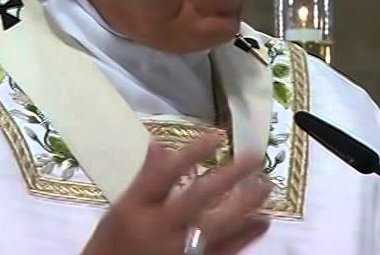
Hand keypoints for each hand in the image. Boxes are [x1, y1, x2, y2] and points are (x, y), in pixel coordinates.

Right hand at [81, 133, 272, 254]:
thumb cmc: (113, 245)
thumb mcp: (120, 209)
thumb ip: (144, 178)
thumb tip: (160, 143)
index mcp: (139, 210)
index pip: (166, 175)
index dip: (193, 153)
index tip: (218, 135)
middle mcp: (163, 229)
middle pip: (199, 198)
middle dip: (229, 176)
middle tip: (256, 157)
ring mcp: (182, 250)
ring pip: (218, 225)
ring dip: (245, 205)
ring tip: (266, 185)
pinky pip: (225, 250)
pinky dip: (245, 236)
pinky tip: (262, 222)